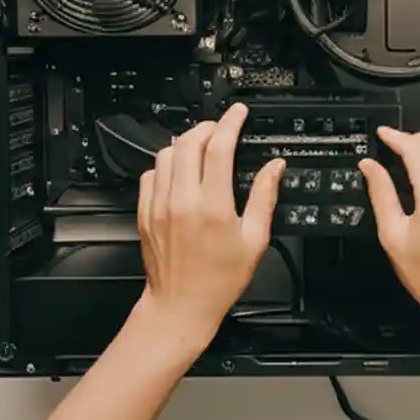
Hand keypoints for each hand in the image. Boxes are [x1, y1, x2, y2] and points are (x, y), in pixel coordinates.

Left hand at [133, 103, 285, 336]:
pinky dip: (166, 165)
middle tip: (221, 129)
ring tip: (201, 149)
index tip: (238, 113)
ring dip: (185, 144)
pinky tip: (179, 173)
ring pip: (166, 154)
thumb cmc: (218, 279)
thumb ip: (264, 197)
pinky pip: (150, 174)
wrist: (181, 305)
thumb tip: (274, 168)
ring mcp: (159, 205)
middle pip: (188, 142)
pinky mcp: (145, 212)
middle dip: (207, 127)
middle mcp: (182, 201)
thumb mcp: (254, 239)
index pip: (219, 147)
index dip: (230, 123)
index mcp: (213, 206)